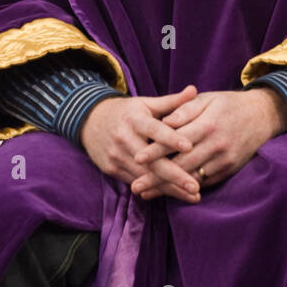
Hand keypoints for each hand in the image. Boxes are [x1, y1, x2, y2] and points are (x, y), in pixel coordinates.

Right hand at [80, 85, 201, 202]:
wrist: (90, 121)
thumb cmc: (127, 112)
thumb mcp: (146, 103)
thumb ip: (171, 101)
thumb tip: (194, 90)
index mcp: (135, 120)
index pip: (155, 130)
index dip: (171, 138)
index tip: (190, 147)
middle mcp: (124, 139)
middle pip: (151, 161)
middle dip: (174, 176)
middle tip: (196, 187)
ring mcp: (117, 156)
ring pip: (145, 176)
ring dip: (169, 188)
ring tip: (192, 196)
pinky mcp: (112, 169)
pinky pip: (136, 182)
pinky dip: (155, 189)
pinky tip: (174, 194)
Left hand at [130, 88, 286, 200]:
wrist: (263, 116)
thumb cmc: (228, 104)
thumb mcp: (207, 99)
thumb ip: (184, 110)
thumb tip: (163, 122)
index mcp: (208, 124)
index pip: (177, 140)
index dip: (156, 150)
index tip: (137, 158)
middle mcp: (216, 145)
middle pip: (182, 165)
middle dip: (157, 177)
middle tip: (136, 186)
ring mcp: (224, 160)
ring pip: (193, 178)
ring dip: (169, 188)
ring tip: (147, 193)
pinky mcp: (229, 170)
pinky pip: (205, 182)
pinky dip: (186, 189)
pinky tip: (170, 193)